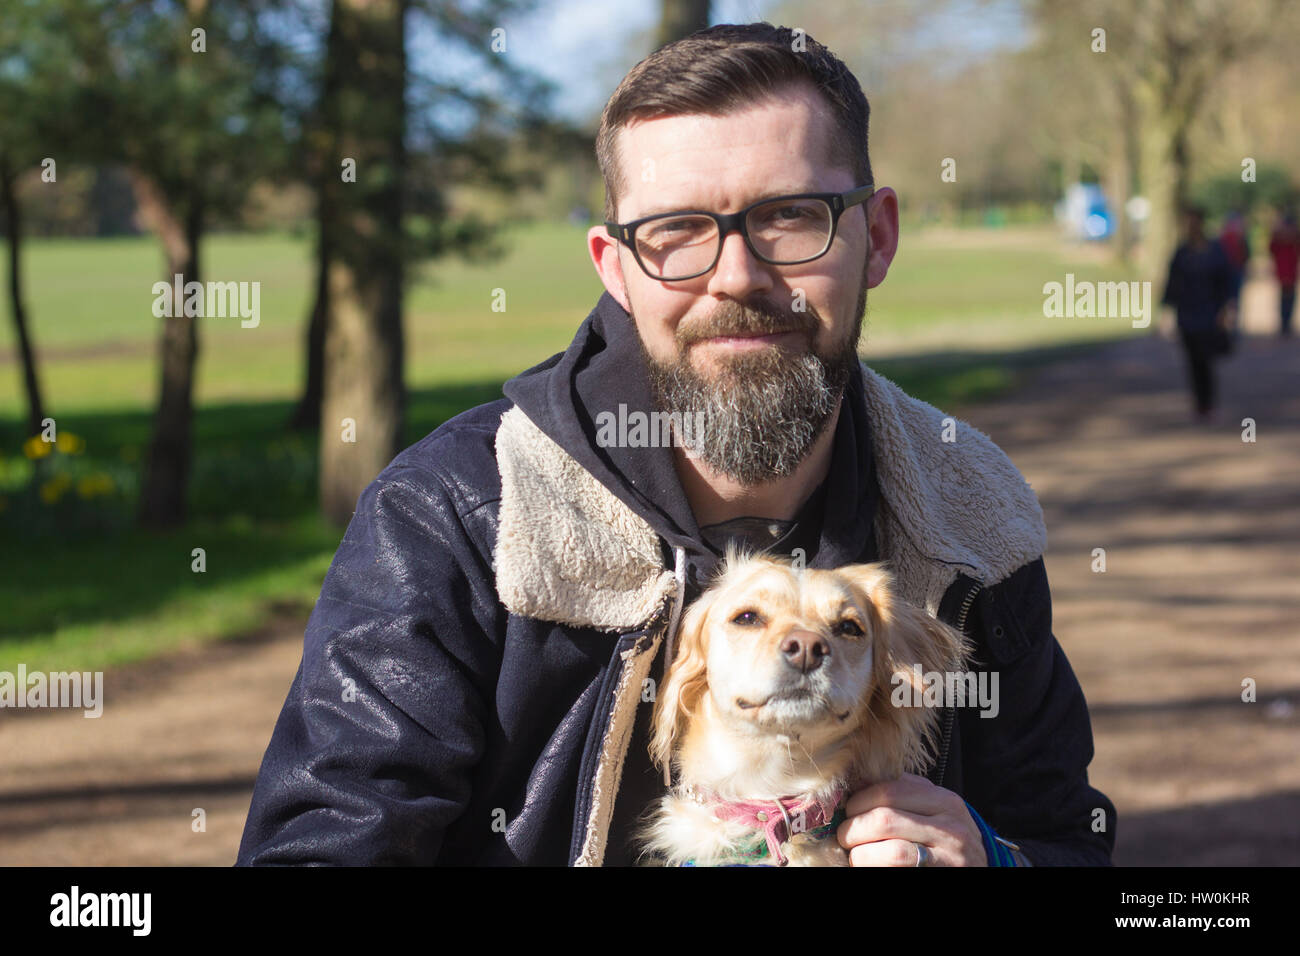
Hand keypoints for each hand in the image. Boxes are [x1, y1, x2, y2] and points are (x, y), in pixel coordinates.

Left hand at [836, 772, 986, 866]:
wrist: (979, 870)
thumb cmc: (946, 840)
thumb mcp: (933, 811)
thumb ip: (902, 795)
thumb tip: (855, 785)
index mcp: (943, 800)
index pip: (888, 790)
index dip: (857, 801)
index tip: (845, 811)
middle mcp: (949, 825)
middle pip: (884, 818)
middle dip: (853, 827)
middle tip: (844, 836)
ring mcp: (949, 855)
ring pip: (890, 850)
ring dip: (860, 853)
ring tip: (854, 855)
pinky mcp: (941, 874)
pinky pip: (897, 865)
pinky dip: (873, 865)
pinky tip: (867, 865)